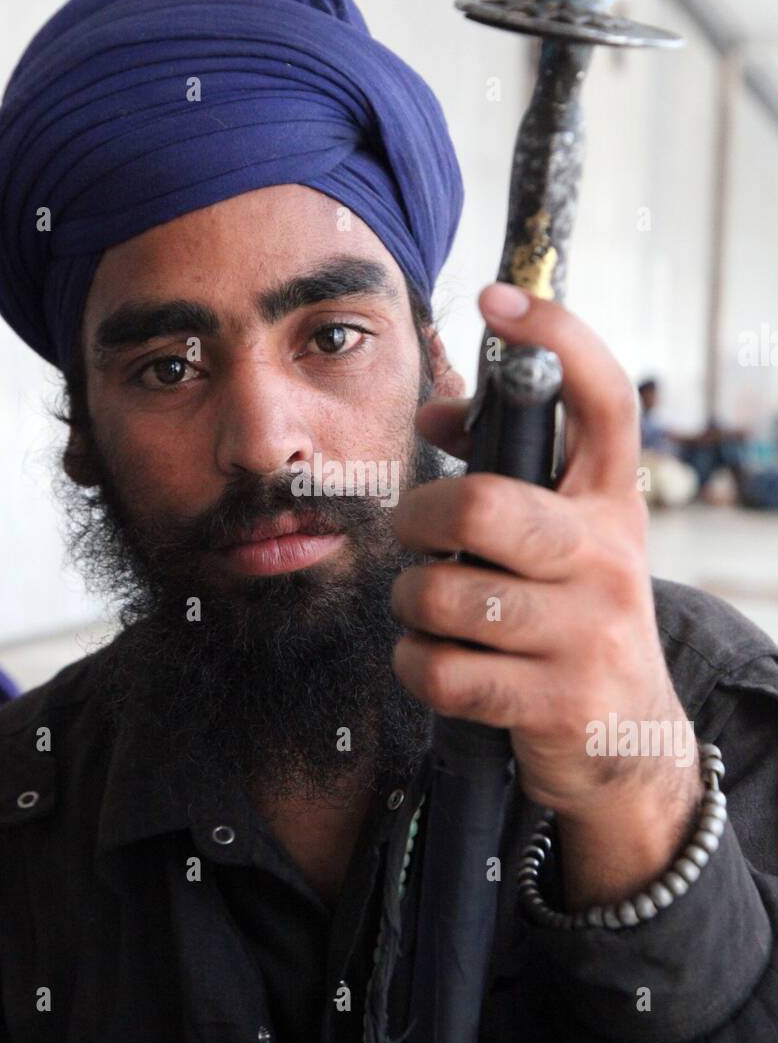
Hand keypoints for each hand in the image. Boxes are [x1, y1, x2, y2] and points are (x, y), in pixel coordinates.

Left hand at [390, 283, 700, 905]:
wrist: (629, 743)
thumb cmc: (573, 619)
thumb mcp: (562, 542)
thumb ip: (505, 472)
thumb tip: (436, 404)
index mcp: (609, 503)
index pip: (602, 401)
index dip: (556, 339)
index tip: (499, 299)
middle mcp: (609, 557)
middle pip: (485, 505)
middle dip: (421, 515)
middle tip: (416, 531)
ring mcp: (590, 632)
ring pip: (446, 595)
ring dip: (414, 604)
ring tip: (432, 612)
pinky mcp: (560, 701)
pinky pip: (442, 669)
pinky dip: (417, 665)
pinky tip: (439, 665)